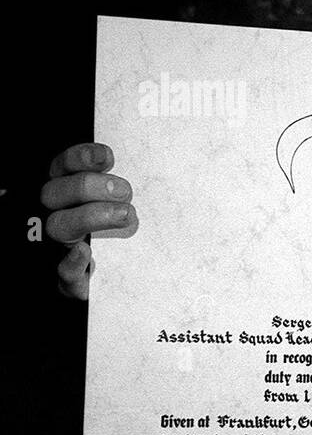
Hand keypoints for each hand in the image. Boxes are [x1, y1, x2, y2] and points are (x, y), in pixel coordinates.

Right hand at [41, 143, 137, 299]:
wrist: (114, 276)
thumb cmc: (120, 230)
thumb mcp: (121, 204)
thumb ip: (120, 186)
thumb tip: (134, 164)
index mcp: (68, 193)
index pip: (62, 166)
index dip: (80, 158)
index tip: (107, 157)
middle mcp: (57, 215)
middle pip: (54, 193)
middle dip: (88, 186)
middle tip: (125, 192)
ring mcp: (59, 245)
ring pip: (58, 226)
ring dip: (89, 216)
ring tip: (125, 214)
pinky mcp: (70, 277)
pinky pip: (63, 271)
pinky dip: (72, 262)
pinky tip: (85, 252)